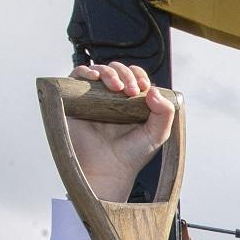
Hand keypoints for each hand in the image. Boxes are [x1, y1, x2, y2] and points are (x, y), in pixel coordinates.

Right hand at [67, 61, 174, 203]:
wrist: (107, 169)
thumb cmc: (132, 154)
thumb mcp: (157, 134)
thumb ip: (165, 113)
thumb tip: (154, 90)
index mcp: (131, 101)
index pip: (134, 77)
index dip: (139, 76)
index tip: (143, 87)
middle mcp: (111, 97)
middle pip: (117, 70)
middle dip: (126, 74)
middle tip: (130, 90)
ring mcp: (92, 98)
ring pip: (98, 70)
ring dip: (109, 72)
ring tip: (116, 86)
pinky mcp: (74, 100)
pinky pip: (76, 77)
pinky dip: (85, 71)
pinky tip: (94, 77)